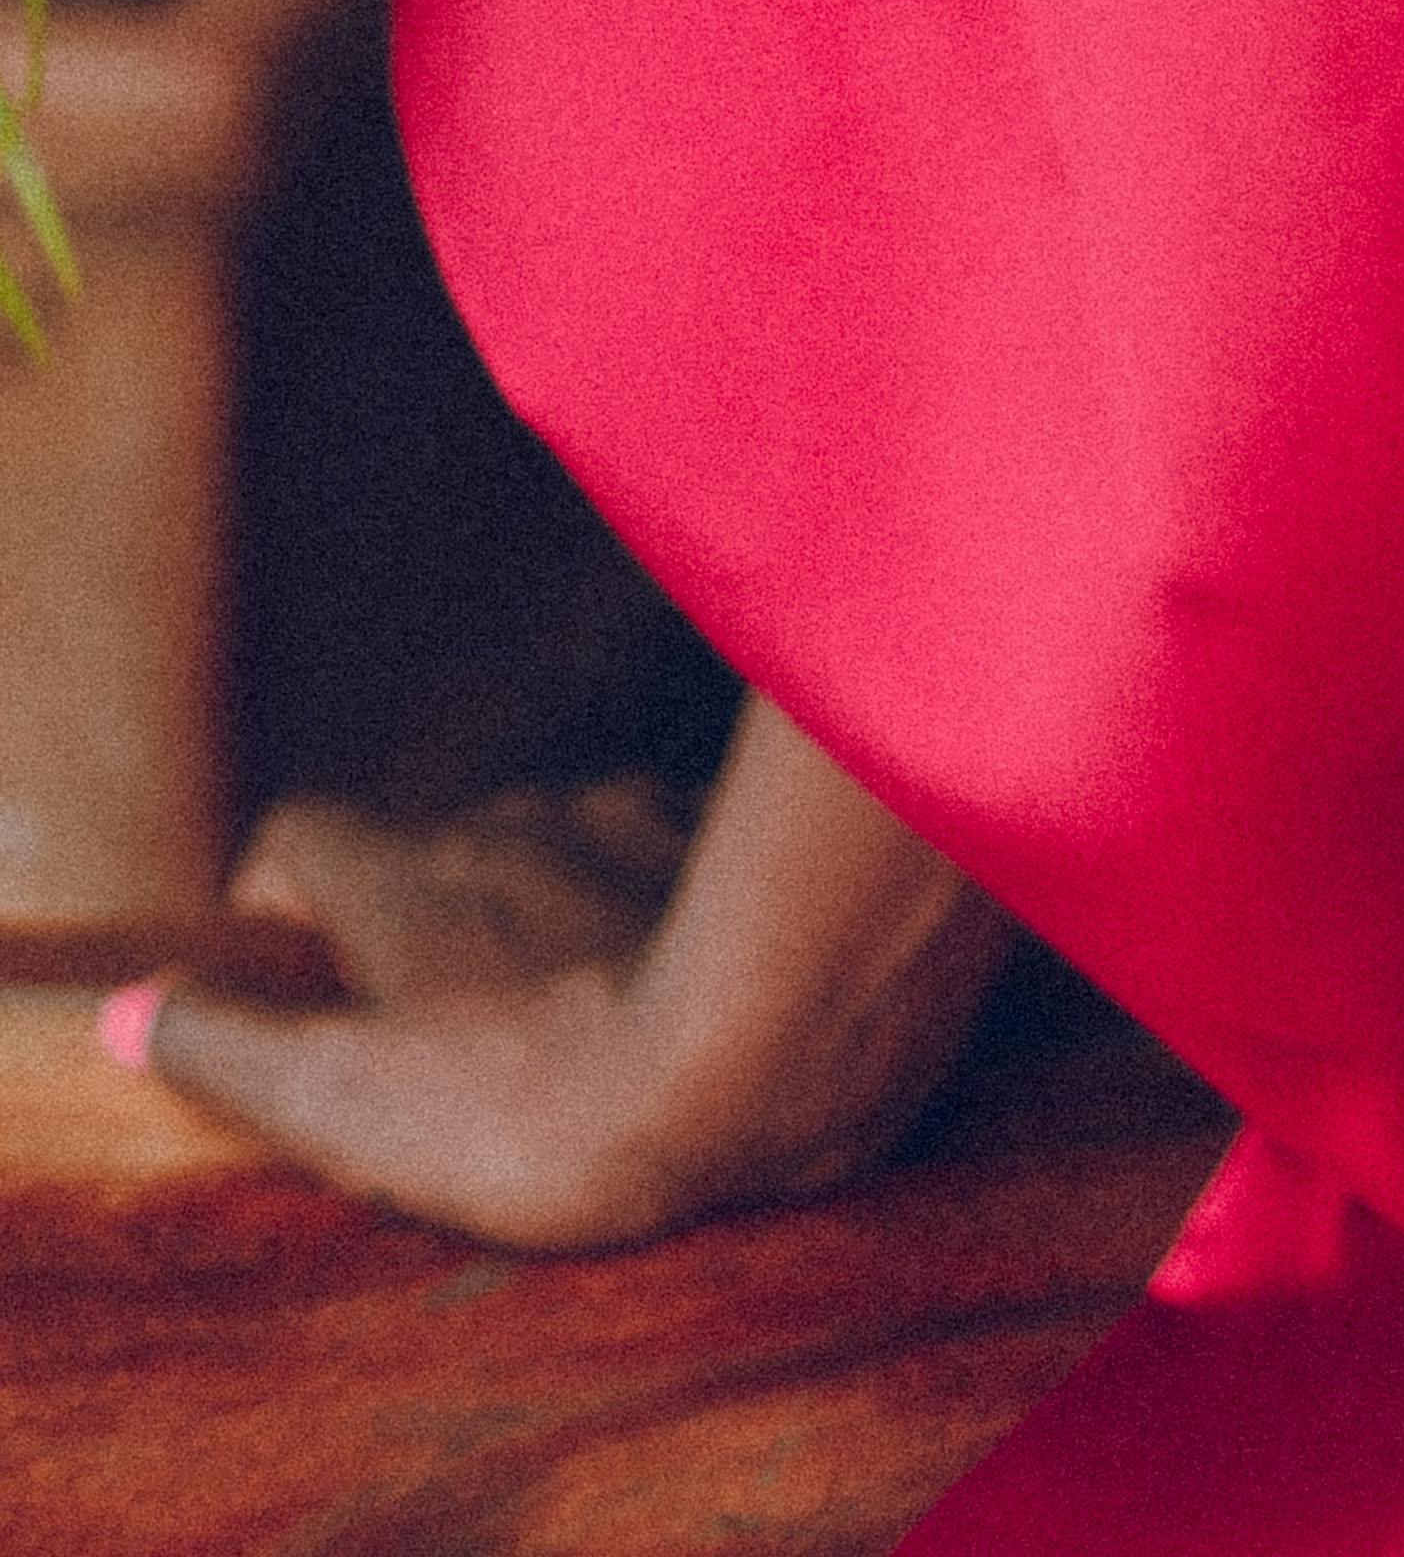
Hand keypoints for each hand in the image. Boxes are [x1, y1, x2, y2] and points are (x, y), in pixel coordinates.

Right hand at [135, 709, 1006, 1246]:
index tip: (291, 985)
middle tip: (432, 1041)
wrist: (752, 1065)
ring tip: (559, 1024)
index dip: (278, 905)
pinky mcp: (721, 848)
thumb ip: (228, 1049)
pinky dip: (642, 909)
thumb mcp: (336, 1101)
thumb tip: (135, 1013)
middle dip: (417, 928)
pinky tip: (666, 984)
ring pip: (548, 847)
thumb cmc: (535, 1100)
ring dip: (534, 913)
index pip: (300, 835)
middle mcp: (510, 819)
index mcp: (405, 875)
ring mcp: (623, 821)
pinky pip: (657, 856)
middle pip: (429, 850)